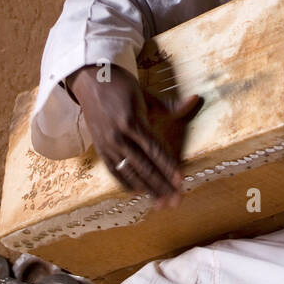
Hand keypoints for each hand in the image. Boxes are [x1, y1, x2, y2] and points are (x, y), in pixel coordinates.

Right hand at [66, 63, 201, 209]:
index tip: (180, 181)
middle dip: (161, 185)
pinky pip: (114, 171)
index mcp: (132, 121)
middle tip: (175, 200)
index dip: (169, 166)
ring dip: (147, 189)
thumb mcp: (145, 93)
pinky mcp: (100, 149)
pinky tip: (138, 193)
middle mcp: (119, 136)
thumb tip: (195, 99)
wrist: (89, 80)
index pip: (155, 149)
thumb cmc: (121, 85)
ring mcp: (108, 144)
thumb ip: (170, 104)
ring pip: (130, 173)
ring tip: (161, 203)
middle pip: (144, 166)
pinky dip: (126, 183)